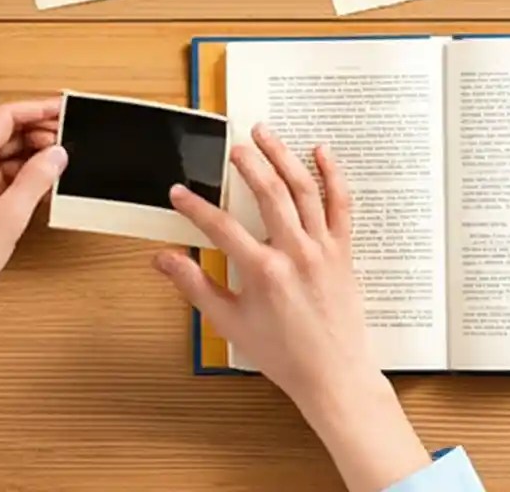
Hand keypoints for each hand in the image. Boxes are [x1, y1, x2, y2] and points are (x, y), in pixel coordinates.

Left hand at [0, 98, 67, 316]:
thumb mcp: (9, 217)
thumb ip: (36, 180)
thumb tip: (57, 154)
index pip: (5, 118)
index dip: (38, 110)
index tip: (63, 109)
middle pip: (2, 133)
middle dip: (37, 135)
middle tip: (68, 143)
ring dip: (28, 158)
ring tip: (57, 167)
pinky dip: (16, 176)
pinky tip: (37, 187)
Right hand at [154, 124, 428, 490]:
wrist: (333, 375)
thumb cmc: (285, 355)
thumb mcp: (229, 323)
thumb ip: (195, 286)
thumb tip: (165, 260)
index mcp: (264, 272)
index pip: (220, 226)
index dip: (194, 206)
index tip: (179, 193)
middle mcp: (296, 253)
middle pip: (268, 193)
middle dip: (247, 163)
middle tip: (233, 146)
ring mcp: (323, 249)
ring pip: (303, 190)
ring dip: (283, 156)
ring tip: (266, 135)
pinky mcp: (344, 251)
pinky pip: (341, 204)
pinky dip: (332, 175)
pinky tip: (322, 152)